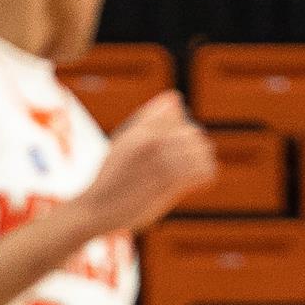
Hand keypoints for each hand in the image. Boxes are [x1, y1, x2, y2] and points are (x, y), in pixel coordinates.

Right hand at [80, 91, 216, 233]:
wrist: (97, 208)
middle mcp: (151, 142)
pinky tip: (201, 183)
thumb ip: (149, 118)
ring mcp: (160, 163)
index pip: (178, 117)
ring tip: (200, 172)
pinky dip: (206, 176)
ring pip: (200, 152)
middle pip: (192, 134)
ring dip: (204, 162)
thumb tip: (176, 97)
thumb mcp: (125, 140)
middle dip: (198, 147)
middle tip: (197, 161)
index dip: (186, 132)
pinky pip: (201, 172)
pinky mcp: (167, 185)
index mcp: (141, 129)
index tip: (186, 147)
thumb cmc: (113, 176)